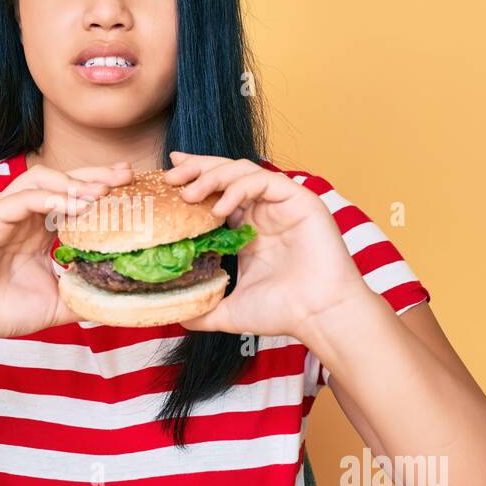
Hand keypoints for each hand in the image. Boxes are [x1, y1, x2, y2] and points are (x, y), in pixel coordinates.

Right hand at [0, 161, 134, 347]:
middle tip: (125, 175)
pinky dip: (49, 199)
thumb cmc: (6, 312)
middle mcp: (22, 215)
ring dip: (73, 183)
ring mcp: (3, 213)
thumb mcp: (59, 303)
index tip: (130, 184)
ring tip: (101, 191)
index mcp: (37, 229)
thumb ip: (87, 295)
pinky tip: (74, 206)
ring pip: (40, 181)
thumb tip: (122, 299)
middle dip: (95, 175)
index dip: (100, 188)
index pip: (72, 196)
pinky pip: (21, 199)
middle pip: (61, 180)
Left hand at [161, 152, 371, 337]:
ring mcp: (281, 203)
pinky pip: (263, 180)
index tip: (166, 178)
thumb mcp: (229, 310)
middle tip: (170, 176)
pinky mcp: (300, 199)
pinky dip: (239, 187)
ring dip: (212, 176)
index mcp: (248, 228)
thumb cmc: (284, 312)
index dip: (192, 181)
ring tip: (190, 194)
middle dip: (196, 169)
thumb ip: (202, 309)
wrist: (319, 315)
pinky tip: (220, 207)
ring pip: (242, 170)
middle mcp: (264, 210)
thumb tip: (175, 315)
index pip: (216, 192)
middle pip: (226, 173)